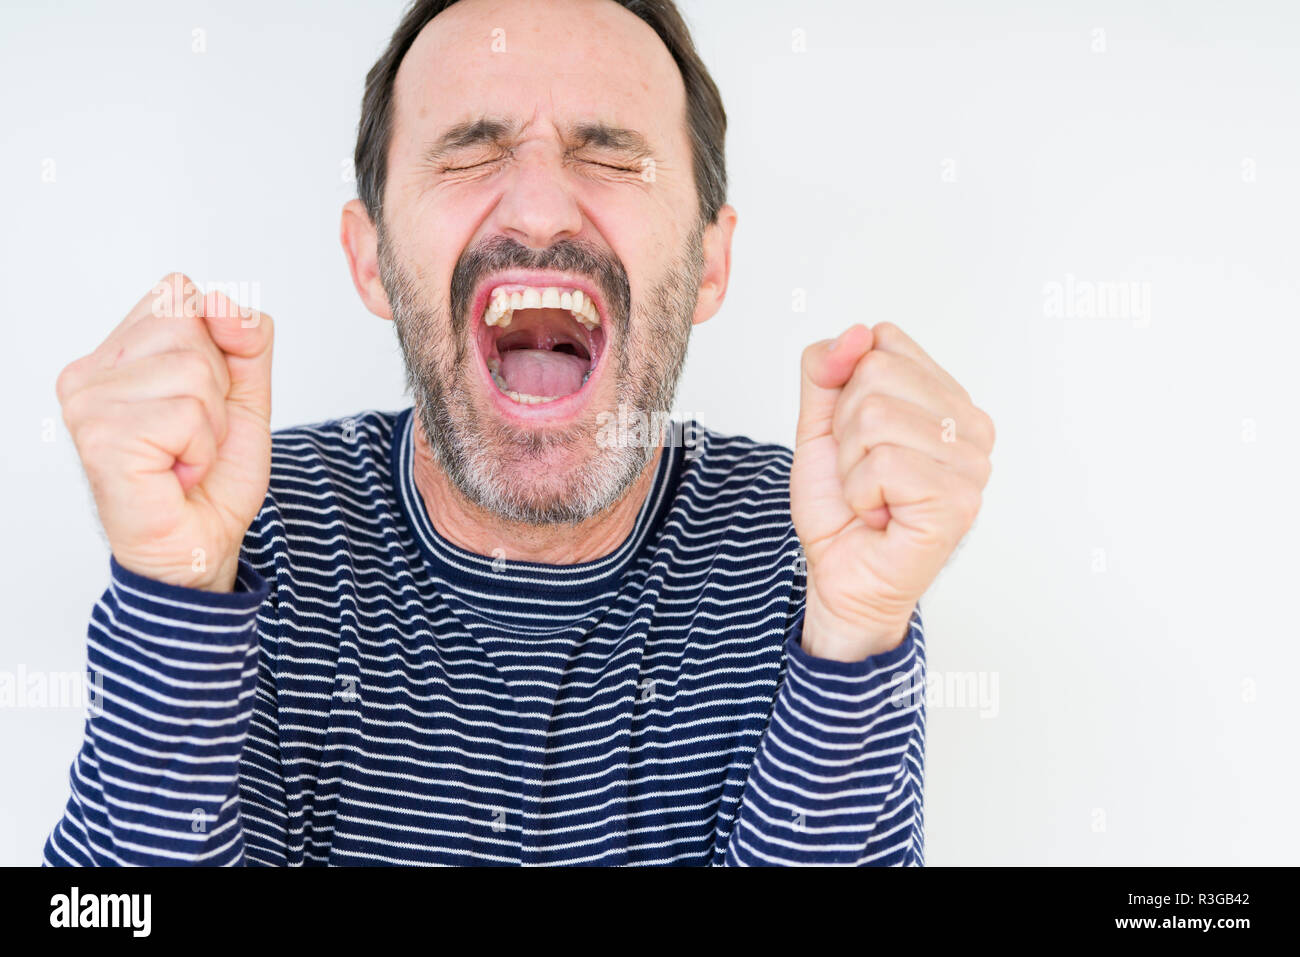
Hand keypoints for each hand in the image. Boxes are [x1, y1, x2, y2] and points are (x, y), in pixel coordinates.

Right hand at [56, 273, 274, 591]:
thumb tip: (222, 302)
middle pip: (187, 323)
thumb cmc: (213, 474)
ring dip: (211, 423)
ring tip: (185, 455)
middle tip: (195, 435)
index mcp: (117, 352)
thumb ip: (246, 337)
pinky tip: (176, 471)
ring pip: (192, 369)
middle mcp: (90, 372)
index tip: (204, 399)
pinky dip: (201, 448)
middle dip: (217, 385)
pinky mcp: (101, 435)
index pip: (178, 292)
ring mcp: (87, 403)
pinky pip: (186, 413)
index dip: (217, 343)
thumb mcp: (247, 391)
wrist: (202, 542)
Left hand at [790, 322, 994, 660]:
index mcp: (947, 397)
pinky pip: (883, 464)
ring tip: (872, 496)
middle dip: (845, 429)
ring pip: (875, 417)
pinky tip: (880, 516)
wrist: (842, 576)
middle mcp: (972, 425)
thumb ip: (827, 371)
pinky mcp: (959, 500)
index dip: (847, 390)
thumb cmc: (841, 506)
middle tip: (863, 473)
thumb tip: (855, 333)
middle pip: (875, 374)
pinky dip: (860, 494)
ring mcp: (972, 464)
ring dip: (851, 465)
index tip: (859, 438)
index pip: (883, 341)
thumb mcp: (818, 424)